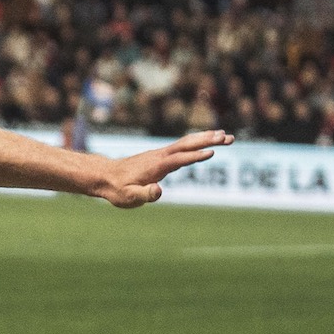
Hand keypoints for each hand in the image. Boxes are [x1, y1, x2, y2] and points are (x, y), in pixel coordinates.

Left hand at [91, 130, 228, 206]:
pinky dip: (197, 141)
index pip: (179, 159)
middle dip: (208, 141)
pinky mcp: (161, 156)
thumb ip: (144, 194)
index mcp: (156, 166)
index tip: (212, 152)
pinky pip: (183, 146)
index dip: (195, 156)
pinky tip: (208, 141)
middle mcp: (160, 156)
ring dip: (206, 138)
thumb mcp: (128, 197)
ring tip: (227, 136)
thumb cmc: (117, 189)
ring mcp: (161, 154)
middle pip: (187, 145)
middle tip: (229, 138)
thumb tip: (159, 190)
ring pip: (187, 143)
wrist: (105, 176)